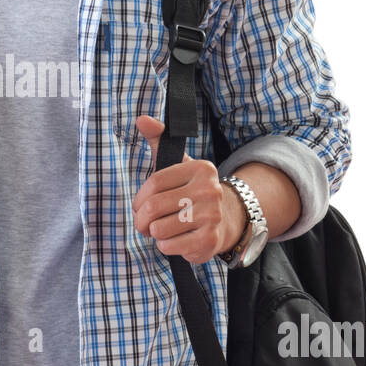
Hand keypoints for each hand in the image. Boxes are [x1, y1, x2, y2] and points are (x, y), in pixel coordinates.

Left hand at [131, 115, 246, 264]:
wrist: (227, 220)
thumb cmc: (193, 192)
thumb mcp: (178, 165)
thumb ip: (159, 140)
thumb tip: (142, 119)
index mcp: (200, 169)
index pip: (154, 183)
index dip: (139, 199)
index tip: (139, 206)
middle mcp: (209, 190)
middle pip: (153, 207)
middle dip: (141, 220)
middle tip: (144, 224)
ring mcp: (212, 216)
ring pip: (159, 229)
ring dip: (155, 233)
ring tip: (164, 229)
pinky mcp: (209, 241)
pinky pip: (169, 246)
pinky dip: (166, 246)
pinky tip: (177, 239)